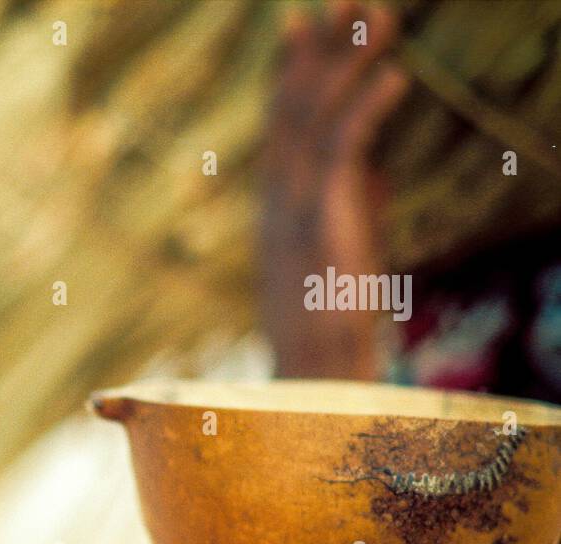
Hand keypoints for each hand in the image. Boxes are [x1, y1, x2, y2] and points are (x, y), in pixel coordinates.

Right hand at [260, 0, 410, 378]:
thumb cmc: (325, 327)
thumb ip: (353, 207)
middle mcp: (277, 200)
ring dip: (348, 63)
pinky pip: (345, 153)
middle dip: (315, 52)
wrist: (309, 376)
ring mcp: (294, 210)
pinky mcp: (322, 223)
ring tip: (377, 13)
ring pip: (317, 119)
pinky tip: (396, 75)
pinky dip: (369, 110)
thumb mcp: (339, 255)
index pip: (280, 127)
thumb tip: (377, 174)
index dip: (288, 73)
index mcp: (277, 207)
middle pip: (293, 109)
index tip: (296, 26)